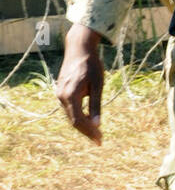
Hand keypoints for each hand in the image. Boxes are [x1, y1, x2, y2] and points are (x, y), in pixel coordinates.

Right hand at [55, 23, 104, 143]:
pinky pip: (69, 109)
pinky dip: (79, 116)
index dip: (89, 132)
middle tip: (100, 140)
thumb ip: (96, 105)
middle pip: (73, 121)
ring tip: (96, 133)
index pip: (79, 121)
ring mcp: (59, 94)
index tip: (100, 140)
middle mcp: (61, 97)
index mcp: (70, 96)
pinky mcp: (61, 92)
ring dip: (83, 125)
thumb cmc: (91, 66)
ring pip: (71, 116)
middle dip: (87, 132)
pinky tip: (89, 120)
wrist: (79, 49)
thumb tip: (98, 124)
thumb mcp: (98, 85)